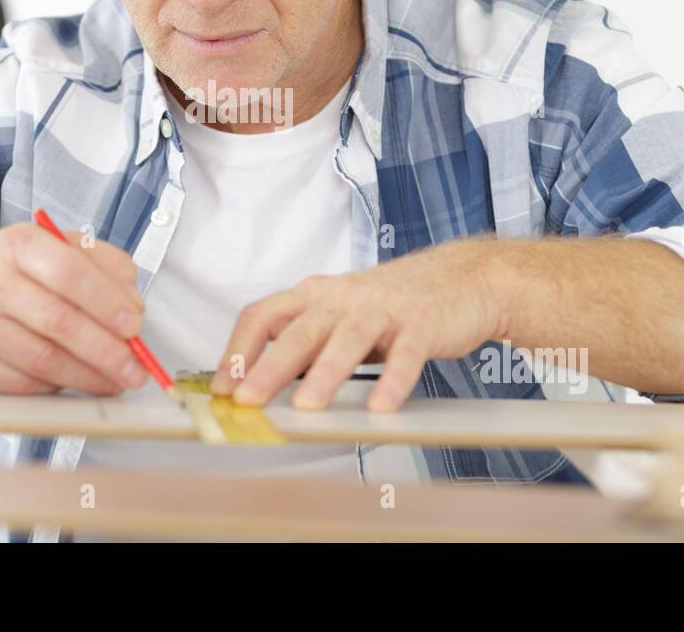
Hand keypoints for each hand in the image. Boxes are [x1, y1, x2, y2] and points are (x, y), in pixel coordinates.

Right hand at [0, 222, 148, 395]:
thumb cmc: (10, 268)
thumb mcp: (55, 245)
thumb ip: (103, 265)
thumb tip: (132, 306)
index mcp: (19, 245)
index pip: (69, 273)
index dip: (108, 303)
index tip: (135, 326)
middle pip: (59, 322)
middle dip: (106, 351)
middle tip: (134, 368)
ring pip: (43, 361)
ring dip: (88, 377)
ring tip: (115, 381)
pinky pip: (23, 384)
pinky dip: (57, 387)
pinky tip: (75, 381)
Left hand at [209, 242, 507, 411]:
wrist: (463, 277)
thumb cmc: (393, 302)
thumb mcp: (340, 314)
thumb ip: (304, 344)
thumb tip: (257, 384)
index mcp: (316, 294)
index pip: (262, 316)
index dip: (237, 352)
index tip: (220, 387)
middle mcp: (343, 297)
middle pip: (298, 330)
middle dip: (268, 367)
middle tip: (247, 400)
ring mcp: (382, 307)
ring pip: (347, 339)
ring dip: (325, 374)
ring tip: (307, 407)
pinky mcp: (421, 322)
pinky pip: (405, 354)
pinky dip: (393, 381)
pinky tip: (381, 406)